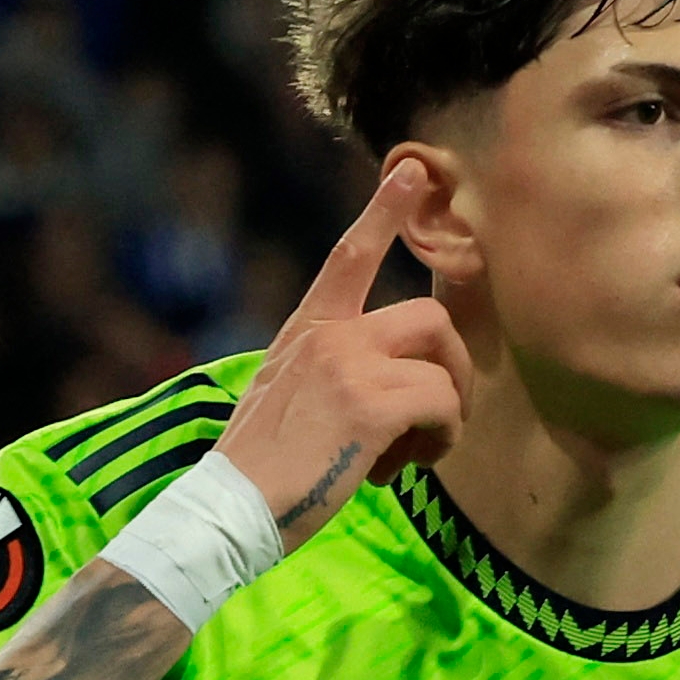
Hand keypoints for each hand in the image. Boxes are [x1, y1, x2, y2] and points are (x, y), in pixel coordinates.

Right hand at [213, 159, 473, 554]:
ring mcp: (349, 366)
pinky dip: (438, 443)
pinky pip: (442, 407)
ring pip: (443, 367)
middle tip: (434, 422)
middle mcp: (329, 337)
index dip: (385, 210)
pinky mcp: (369, 406)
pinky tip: (399, 472)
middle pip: (430, 318)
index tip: (415, 169)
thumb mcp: (283, 397)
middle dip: (451, 370)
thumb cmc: (258, 471)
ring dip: (446, 416)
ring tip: (409, 454)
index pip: (349, 255)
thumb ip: (329, 373)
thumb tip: (387, 389)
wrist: (228, 510)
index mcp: (306, 331)